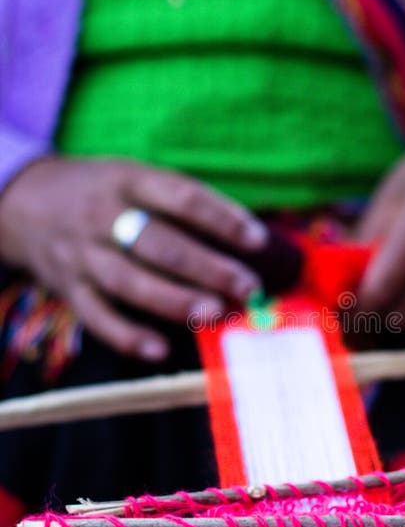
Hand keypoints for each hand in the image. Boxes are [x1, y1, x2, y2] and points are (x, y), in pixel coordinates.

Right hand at [0, 157, 268, 359]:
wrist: (23, 200)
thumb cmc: (102, 192)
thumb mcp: (133, 176)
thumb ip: (180, 204)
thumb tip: (250, 240)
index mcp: (127, 180)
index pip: (181, 197)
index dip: (222, 218)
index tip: (259, 240)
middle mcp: (102, 216)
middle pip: (159, 243)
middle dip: (208, 267)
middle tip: (248, 287)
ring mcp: (82, 254)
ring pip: (129, 281)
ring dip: (174, 300)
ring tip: (215, 313)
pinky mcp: (68, 288)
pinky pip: (97, 317)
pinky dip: (127, 336)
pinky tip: (160, 350)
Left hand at [355, 117, 404, 332]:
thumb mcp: (394, 191)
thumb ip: (366, 239)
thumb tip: (338, 285)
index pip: (381, 291)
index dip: (354, 312)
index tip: (342, 314)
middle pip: (404, 317)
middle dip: (374, 323)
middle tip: (358, 318)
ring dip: (402, 324)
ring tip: (387, 306)